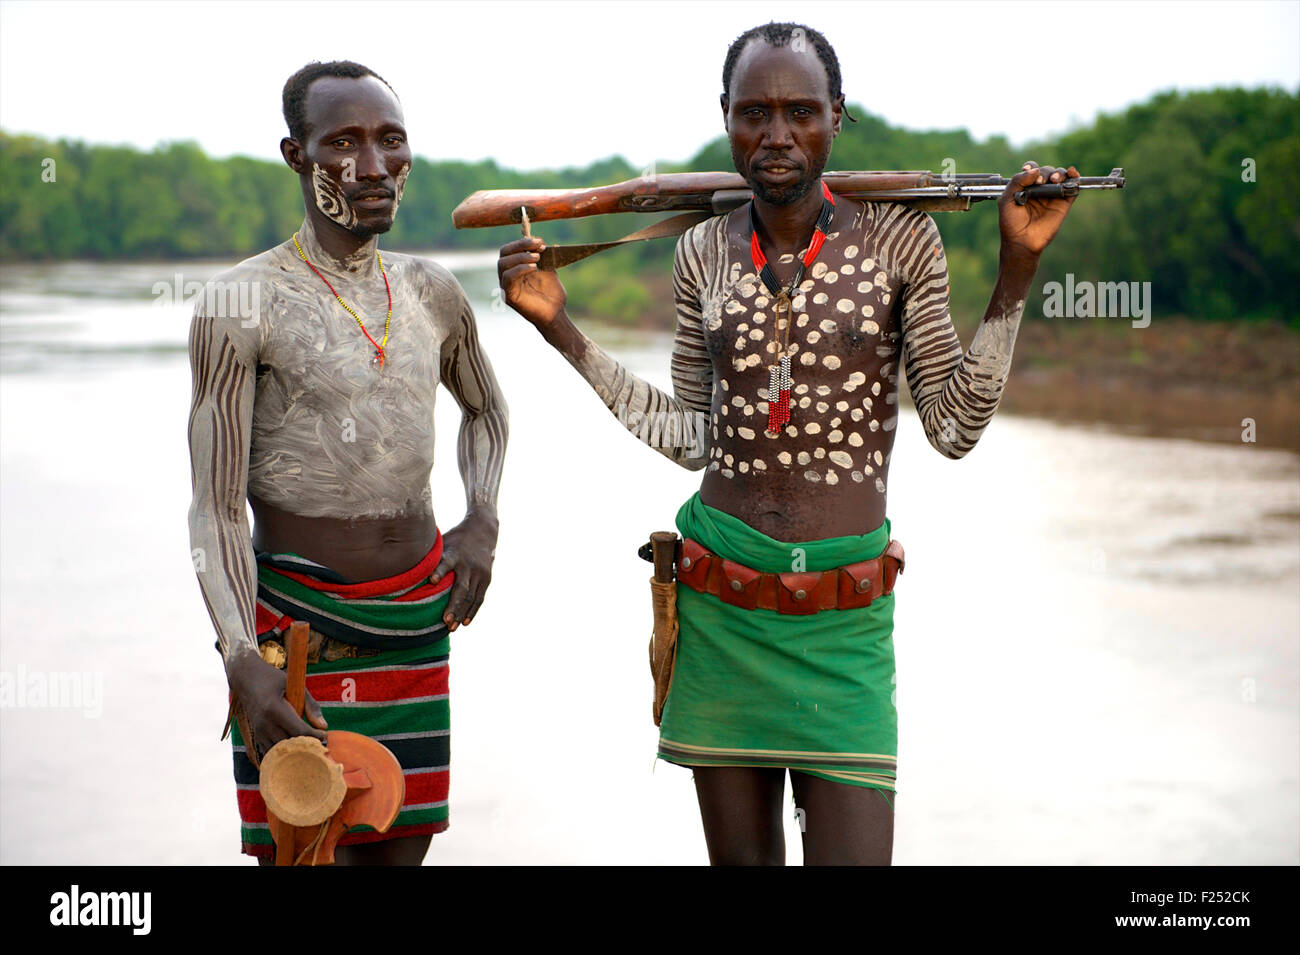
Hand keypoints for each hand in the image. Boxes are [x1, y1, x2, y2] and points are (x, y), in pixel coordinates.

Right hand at [226, 647, 327, 760]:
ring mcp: (258, 732)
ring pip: (280, 752)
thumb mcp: (294, 684)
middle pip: (290, 745)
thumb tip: (324, 726)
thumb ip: (310, 705)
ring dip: (296, 751)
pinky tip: (295, 746)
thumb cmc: (273, 679)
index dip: (315, 736)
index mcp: (274, 709)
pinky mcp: (257, 736)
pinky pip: (272, 751)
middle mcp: (264, 723)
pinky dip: (284, 751)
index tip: (325, 735)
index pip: (299, 731)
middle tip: (320, 743)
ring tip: (309, 746)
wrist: (246, 678)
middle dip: (307, 746)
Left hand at [430, 509, 498, 630]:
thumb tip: (403, 565)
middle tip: (445, 621)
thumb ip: (431, 556)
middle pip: (462, 588)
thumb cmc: (455, 538)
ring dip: (461, 613)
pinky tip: (464, 623)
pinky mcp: (487, 578)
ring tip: (451, 628)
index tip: (431, 581)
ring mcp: (480, 572)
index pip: (446, 562)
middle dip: (453, 606)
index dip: (439, 571)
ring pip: (471, 596)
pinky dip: (472, 611)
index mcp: (454, 553)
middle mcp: (468, 564)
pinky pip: (479, 597)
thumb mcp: (443, 541)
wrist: (483, 528)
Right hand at [498, 236, 566, 327]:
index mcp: (514, 268)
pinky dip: (520, 269)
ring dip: (520, 257)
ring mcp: (506, 286)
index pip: (510, 249)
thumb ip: (543, 256)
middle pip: (504, 253)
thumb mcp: (547, 270)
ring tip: (537, 258)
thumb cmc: (552, 294)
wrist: (556, 313)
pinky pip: (507, 278)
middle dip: (520, 246)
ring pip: (503, 264)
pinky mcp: (508, 296)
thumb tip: (542, 241)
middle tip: (538, 246)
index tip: (540, 241)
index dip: (523, 242)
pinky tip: (533, 268)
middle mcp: (507, 276)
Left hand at [998, 161, 1078, 258]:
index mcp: (1025, 187)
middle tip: (1039, 182)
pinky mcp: (1063, 204)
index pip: (1031, 170)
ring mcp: (1052, 196)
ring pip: (1061, 176)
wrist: (1022, 241)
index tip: (1026, 170)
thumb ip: (1017, 182)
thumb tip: (1035, 170)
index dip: (1031, 167)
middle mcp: (1040, 190)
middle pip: (1047, 171)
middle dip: (1044, 173)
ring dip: (1059, 173)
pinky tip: (1072, 172)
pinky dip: (1074, 177)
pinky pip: (1073, 187)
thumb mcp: (1007, 200)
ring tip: (1054, 180)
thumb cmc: (1011, 223)